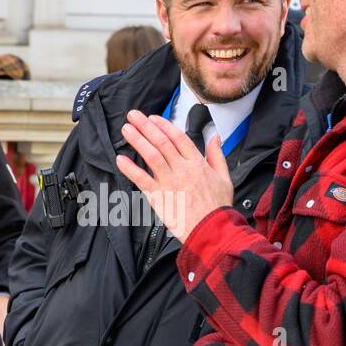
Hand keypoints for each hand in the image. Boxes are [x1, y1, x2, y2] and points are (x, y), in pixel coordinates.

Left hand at [115, 109, 233, 241]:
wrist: (212, 230)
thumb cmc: (218, 207)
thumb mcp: (225, 178)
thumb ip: (217, 156)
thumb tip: (215, 137)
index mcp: (198, 164)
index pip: (179, 138)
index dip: (164, 126)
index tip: (153, 118)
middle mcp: (183, 169)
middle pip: (162, 142)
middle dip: (146, 127)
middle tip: (133, 115)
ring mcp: (170, 182)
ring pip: (152, 156)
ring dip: (137, 140)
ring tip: (126, 129)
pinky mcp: (160, 197)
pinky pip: (142, 180)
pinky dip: (130, 169)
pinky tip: (120, 159)